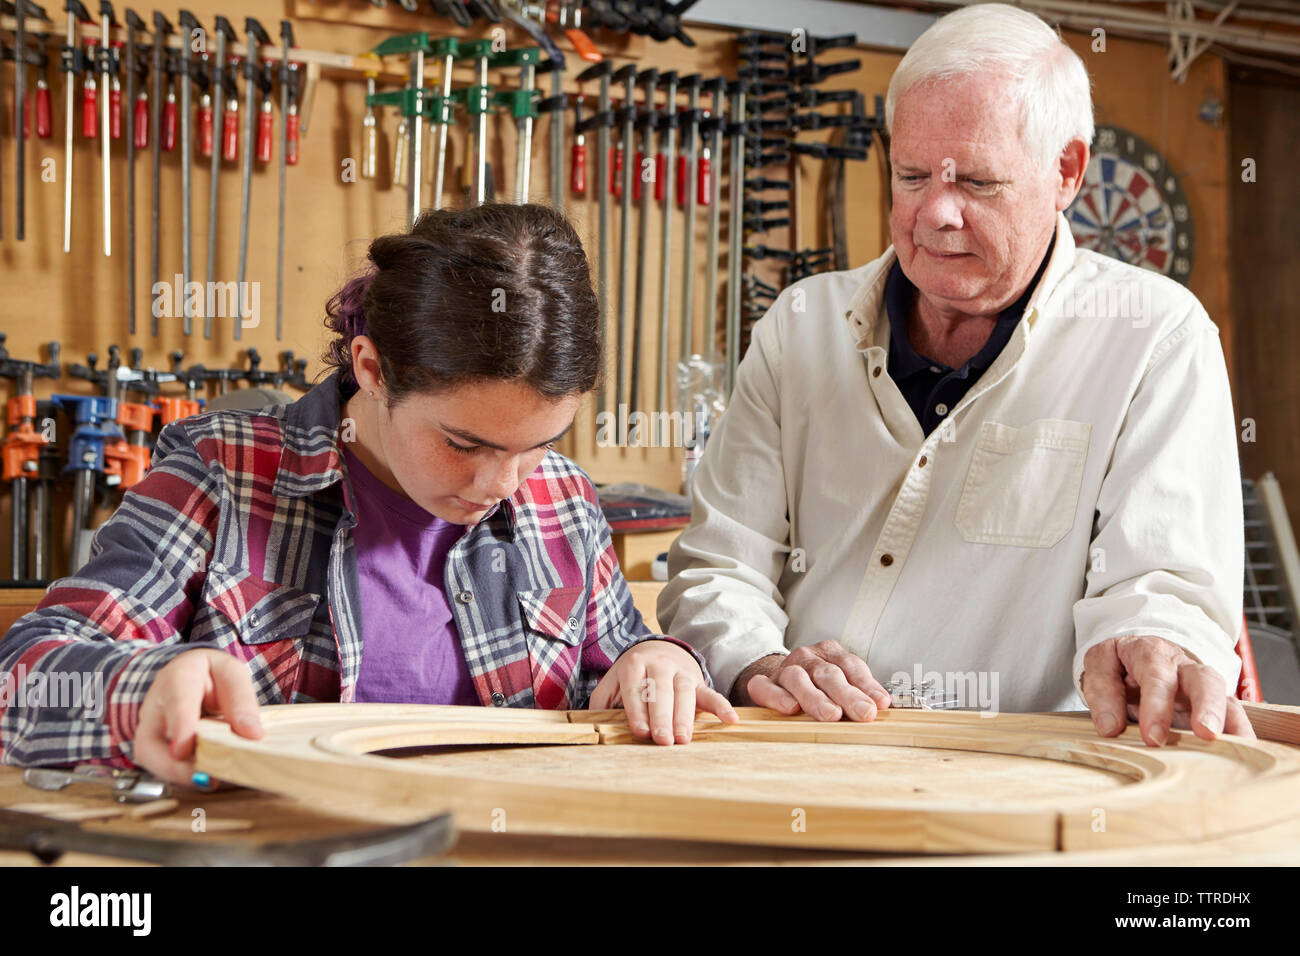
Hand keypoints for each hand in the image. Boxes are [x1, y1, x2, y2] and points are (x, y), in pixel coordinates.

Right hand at [133, 649, 265, 785]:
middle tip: (206, 778)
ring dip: (181, 775)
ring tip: (213, 781)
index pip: (176, 701)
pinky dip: (186, 777)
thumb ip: (242, 701)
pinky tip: (210, 779)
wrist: (191, 676)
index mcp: (178, 678)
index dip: (179, 726)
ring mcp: (149, 731)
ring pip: (152, 761)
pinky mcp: (154, 750)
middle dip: (175, 766)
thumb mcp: (233, 675)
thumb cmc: (213, 675)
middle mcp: (154, 707)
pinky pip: (163, 768)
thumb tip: (253, 735)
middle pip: (150, 742)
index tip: (183, 750)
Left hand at [589, 640, 737, 744]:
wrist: (657, 650)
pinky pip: (710, 692)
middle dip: (661, 716)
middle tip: (662, 740)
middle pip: (660, 691)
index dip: (637, 711)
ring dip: (684, 716)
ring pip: (683, 692)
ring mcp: (680, 671)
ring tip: (683, 739)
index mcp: (633, 665)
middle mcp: (658, 664)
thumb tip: (597, 730)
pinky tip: (730, 720)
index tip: (641, 732)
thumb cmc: (631, 677)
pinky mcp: (697, 680)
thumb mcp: (611, 685)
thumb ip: (603, 705)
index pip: (635, 689)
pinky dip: (721, 706)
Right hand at [734, 640, 890, 721]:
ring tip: (832, 715)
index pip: (851, 667)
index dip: (867, 685)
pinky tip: (790, 708)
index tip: (881, 704)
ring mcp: (783, 670)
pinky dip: (777, 697)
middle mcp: (807, 657)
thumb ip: (859, 692)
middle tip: (864, 713)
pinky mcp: (762, 684)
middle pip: (828, 674)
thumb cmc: (815, 687)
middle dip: (848, 695)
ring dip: (816, 698)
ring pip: (799, 679)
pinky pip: (765, 688)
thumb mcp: (839, 684)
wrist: (775, 683)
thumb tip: (883, 704)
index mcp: (830, 654)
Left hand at [1082, 635, 1254, 745]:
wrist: (1134, 653)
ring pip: (1225, 697)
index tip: (1152, 736)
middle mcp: (1183, 666)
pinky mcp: (1213, 703)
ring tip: (1235, 749)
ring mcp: (1201, 685)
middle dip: (1207, 706)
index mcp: (1151, 652)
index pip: (1156, 675)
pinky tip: (1243, 753)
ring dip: (1230, 722)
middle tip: (1205, 734)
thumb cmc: (1119, 664)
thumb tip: (1109, 727)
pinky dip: (1240, 733)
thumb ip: (1102, 692)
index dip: (1156, 705)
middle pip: (1203, 679)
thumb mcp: (1100, 666)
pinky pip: (1233, 715)